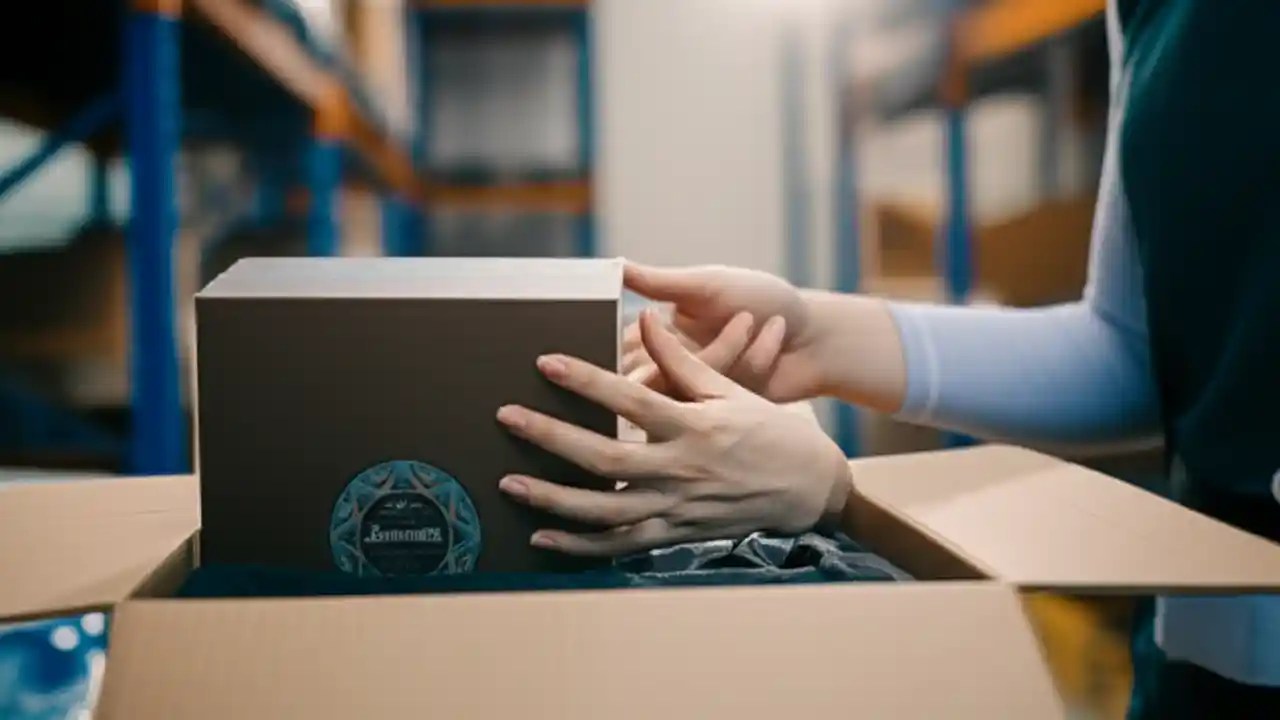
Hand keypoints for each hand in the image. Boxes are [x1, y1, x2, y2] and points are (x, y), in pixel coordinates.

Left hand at [496, 309, 851, 556]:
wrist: (810, 489)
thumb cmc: (770, 432)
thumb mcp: (730, 389)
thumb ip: (681, 359)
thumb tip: (645, 320)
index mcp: (694, 425)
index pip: (630, 399)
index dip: (586, 380)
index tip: (546, 362)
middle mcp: (681, 469)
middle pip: (604, 456)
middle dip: (550, 436)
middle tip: (506, 416)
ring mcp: (676, 507)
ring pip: (603, 510)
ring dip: (553, 498)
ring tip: (509, 482)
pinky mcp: (675, 534)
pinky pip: (620, 544)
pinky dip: (580, 546)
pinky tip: (542, 536)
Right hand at [622, 262, 821, 401]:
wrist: (815, 332)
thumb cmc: (762, 298)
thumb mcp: (708, 284)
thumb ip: (659, 283)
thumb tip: (614, 266)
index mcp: (661, 336)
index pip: (627, 348)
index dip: (637, 341)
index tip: (646, 328)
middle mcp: (674, 368)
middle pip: (653, 376)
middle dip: (689, 352)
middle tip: (725, 326)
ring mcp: (700, 396)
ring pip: (689, 387)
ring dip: (730, 347)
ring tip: (754, 320)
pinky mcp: (726, 415)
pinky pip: (725, 395)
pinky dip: (755, 358)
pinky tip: (775, 335)